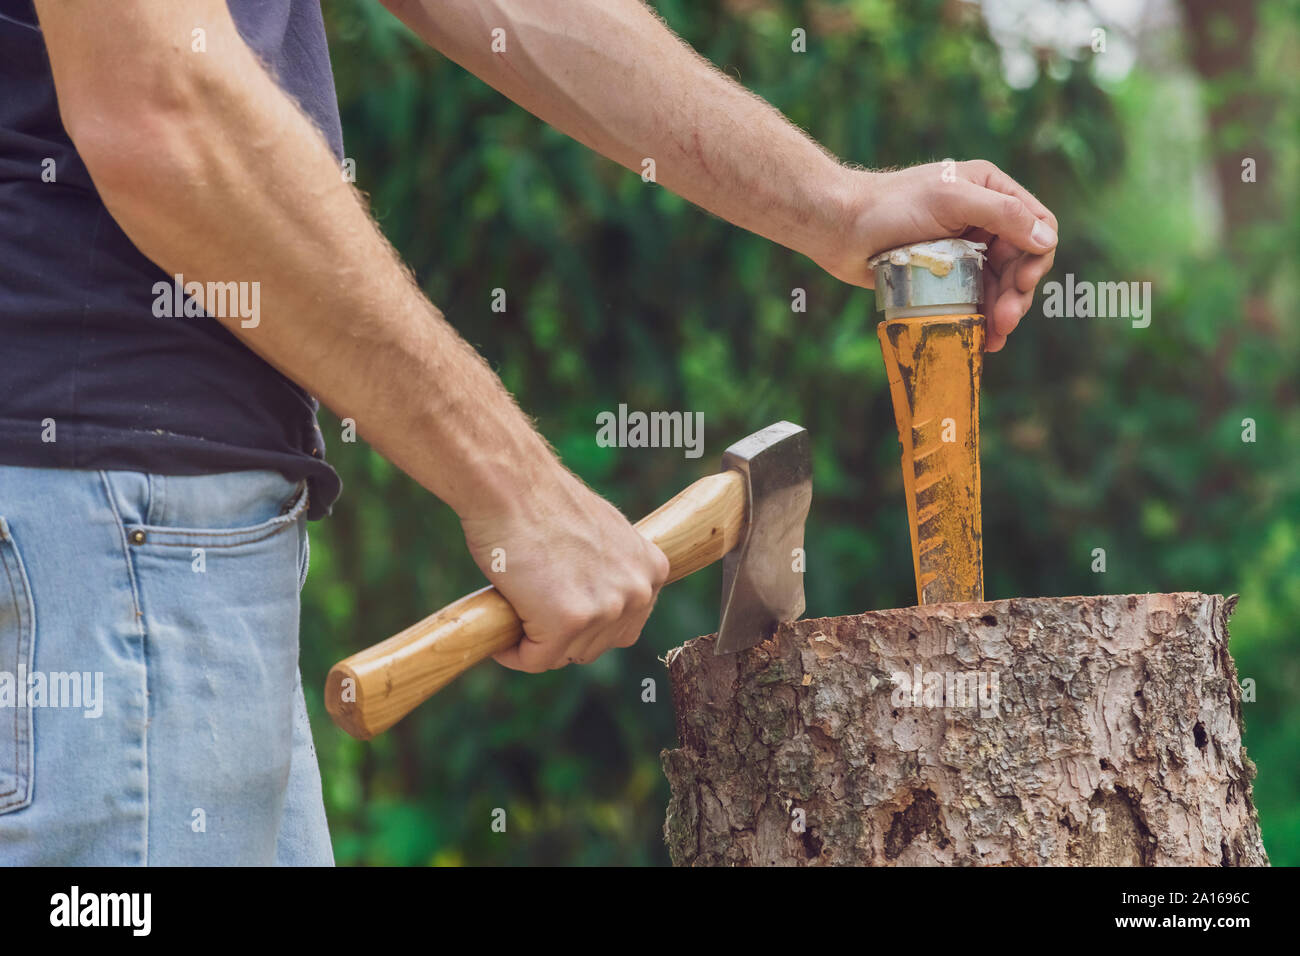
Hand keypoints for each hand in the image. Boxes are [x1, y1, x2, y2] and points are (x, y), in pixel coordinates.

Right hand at [459, 466, 670, 672]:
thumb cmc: (544, 505)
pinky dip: (513, 653)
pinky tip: (502, 630)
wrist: (512, 485)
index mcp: (652, 571)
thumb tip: (599, 605)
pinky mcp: (568, 622)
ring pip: (564, 656)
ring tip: (516, 607)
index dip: (584, 623)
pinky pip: (534, 659)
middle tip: (530, 607)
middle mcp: (639, 592)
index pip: (622, 626)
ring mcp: (606, 609)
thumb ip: (611, 573)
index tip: (556, 607)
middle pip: (595, 646)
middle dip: (560, 636)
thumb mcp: (600, 536)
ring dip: (536, 643)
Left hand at [813, 161, 1058, 351]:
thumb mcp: (951, 199)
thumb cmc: (891, 206)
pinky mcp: (944, 276)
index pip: (1037, 225)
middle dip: (1017, 294)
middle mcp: (982, 219)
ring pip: (1000, 286)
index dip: (1037, 257)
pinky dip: (982, 319)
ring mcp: (963, 250)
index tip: (1021, 284)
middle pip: (1021, 262)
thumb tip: (1048, 240)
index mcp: (990, 191)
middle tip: (1005, 322)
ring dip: (1003, 312)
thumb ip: (1002, 215)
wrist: (840, 227)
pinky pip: (975, 300)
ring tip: (993, 337)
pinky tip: (982, 339)